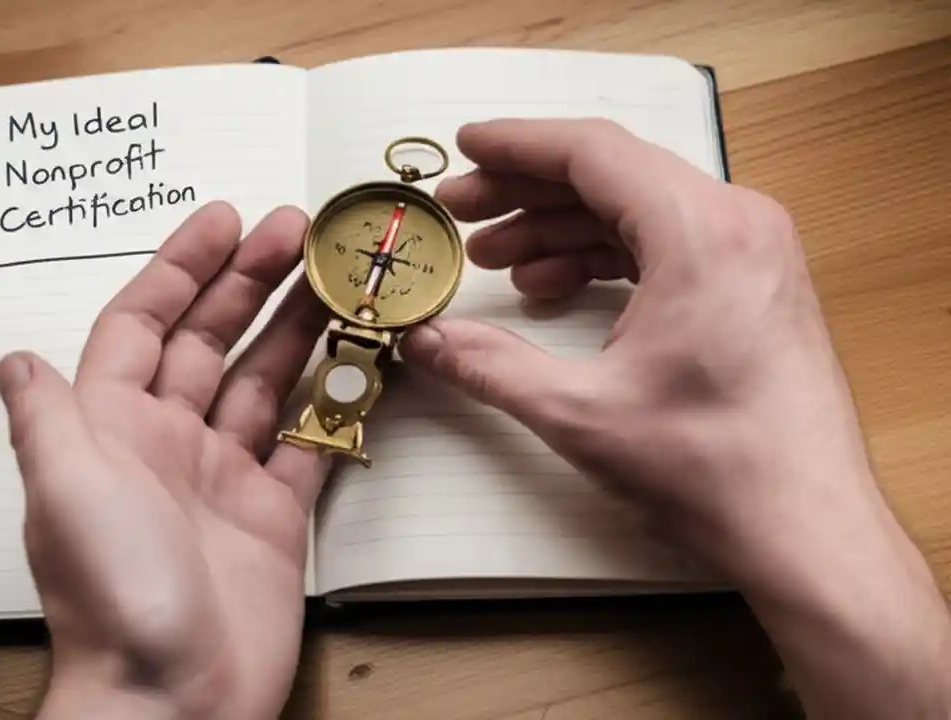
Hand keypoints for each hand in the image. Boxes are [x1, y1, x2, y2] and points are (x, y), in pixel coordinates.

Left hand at [0, 203, 328, 718]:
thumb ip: (46, 417)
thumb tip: (15, 358)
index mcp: (113, 430)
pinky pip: (309, 444)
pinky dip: (334, 404)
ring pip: (265, 382)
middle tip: (299, 232)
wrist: (172, 698)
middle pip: (212, 342)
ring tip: (334, 280)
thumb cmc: (113, 598)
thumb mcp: (66, 488)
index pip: (143, 327)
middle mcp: (167, 445)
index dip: (180, 270)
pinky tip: (356, 365)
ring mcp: (223, 479)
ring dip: (296, 328)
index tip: (222, 221)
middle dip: (251, 282)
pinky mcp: (272, 517)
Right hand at [400, 119, 950, 717]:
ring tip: (497, 261)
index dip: (517, 146)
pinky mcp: (754, 287)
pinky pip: (666, 245)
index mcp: (701, 232)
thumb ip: (488, 366)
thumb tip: (426, 341)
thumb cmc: (714, 466)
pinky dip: (604, 258)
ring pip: (638, 210)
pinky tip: (555, 291)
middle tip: (463, 210)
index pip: (593, 153)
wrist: (804, 529)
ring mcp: (753, 254)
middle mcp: (737, 225)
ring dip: (562, 229)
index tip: (465, 148)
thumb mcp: (579, 411)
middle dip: (529, 192)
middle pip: (613, 176)